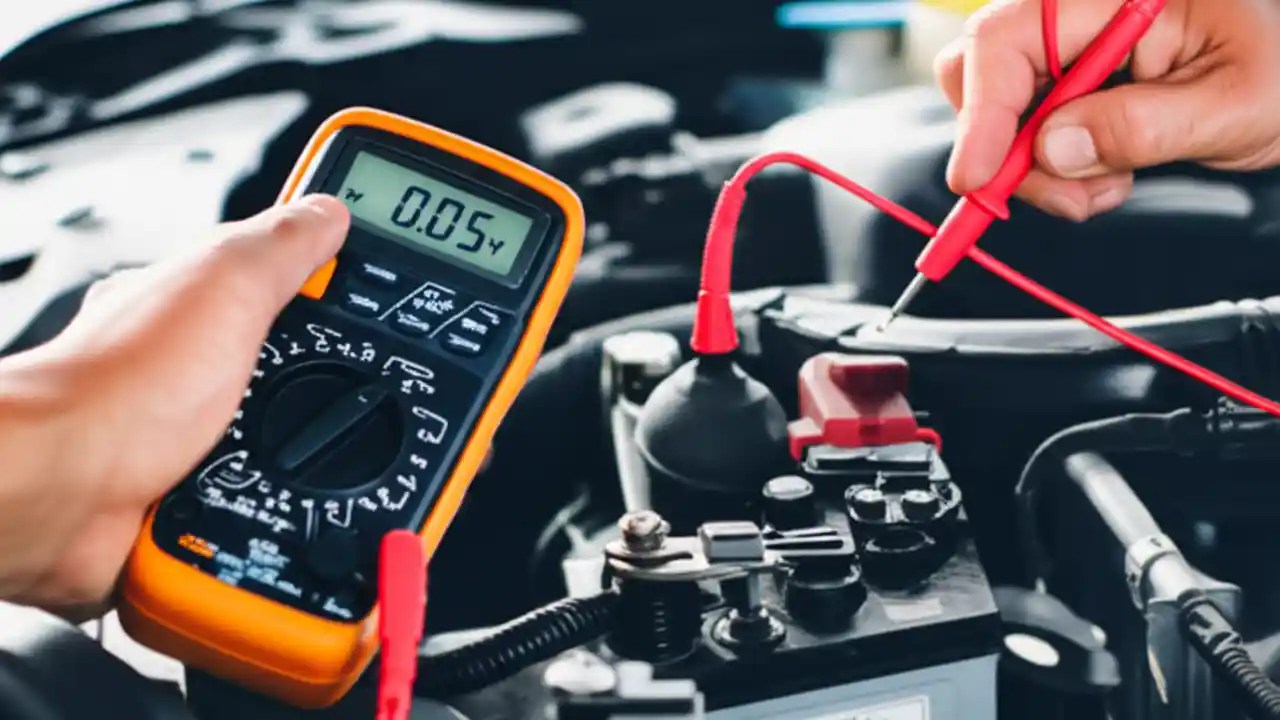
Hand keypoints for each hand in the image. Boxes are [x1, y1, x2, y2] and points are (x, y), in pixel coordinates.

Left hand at [0, 195, 348, 618]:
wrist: (58, 492)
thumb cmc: (117, 389)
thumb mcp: (226, 286)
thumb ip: (282, 245)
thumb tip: (328, 210)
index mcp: (198, 306)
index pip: (286, 283)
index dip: (337, 292)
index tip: (380, 305)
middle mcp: (186, 371)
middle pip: (292, 372)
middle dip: (328, 391)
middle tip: (353, 399)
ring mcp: (183, 439)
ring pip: (277, 448)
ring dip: (301, 465)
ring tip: (315, 465)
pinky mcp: (185, 504)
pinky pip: (254, 511)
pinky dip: (272, 518)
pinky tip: (280, 510)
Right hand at [936, 0, 1279, 219]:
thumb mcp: (1232, 105)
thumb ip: (1141, 127)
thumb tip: (1054, 149)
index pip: (1007, 40)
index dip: (982, 111)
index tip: (978, 176)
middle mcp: (1081, 11)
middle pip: (983, 70)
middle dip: (1001, 145)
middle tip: (1053, 195)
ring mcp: (1072, 47)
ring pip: (999, 109)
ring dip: (1035, 168)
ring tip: (1100, 188)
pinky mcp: (1072, 83)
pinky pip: (1028, 129)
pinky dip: (1052, 169)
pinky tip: (1104, 176)